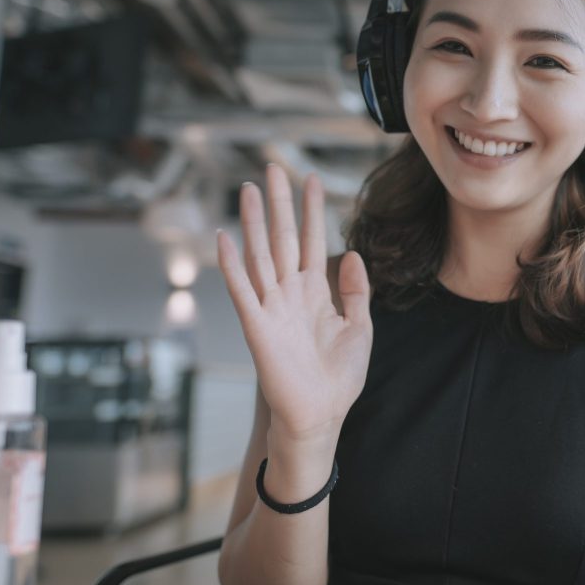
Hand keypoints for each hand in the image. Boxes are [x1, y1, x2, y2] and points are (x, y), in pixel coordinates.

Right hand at [217, 166, 371, 448]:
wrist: (321, 416)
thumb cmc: (339, 379)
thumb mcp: (359, 328)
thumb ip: (356, 291)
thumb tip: (351, 253)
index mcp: (315, 293)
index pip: (311, 241)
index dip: (311, 211)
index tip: (312, 179)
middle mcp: (290, 294)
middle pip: (282, 238)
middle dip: (280, 203)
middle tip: (274, 168)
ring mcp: (271, 308)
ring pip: (261, 255)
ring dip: (254, 222)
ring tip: (250, 189)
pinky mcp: (257, 327)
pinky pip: (241, 290)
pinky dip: (231, 264)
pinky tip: (225, 237)